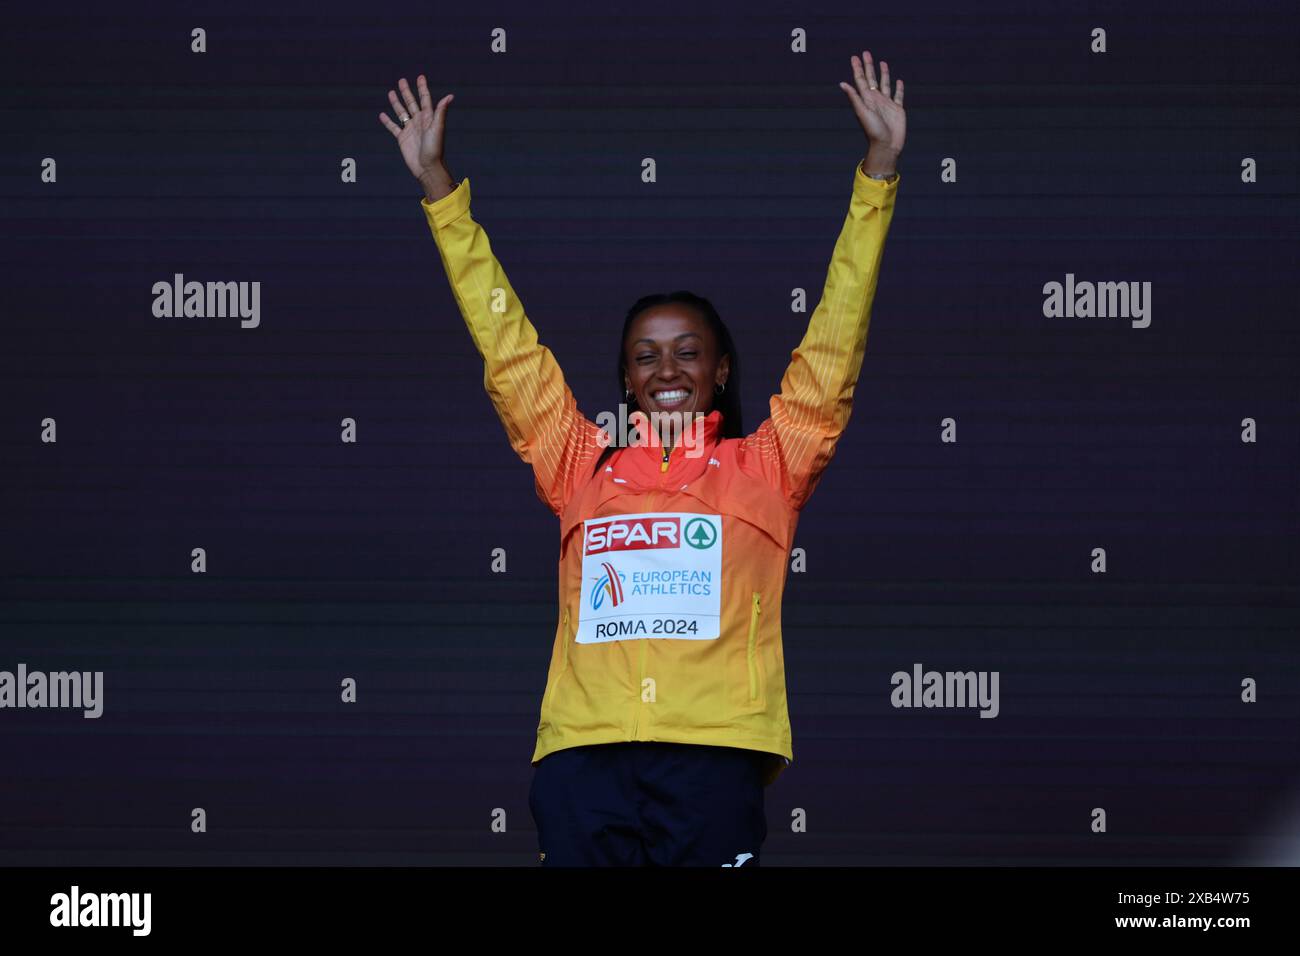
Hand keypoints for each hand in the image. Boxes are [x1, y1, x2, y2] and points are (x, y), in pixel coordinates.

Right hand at [378, 74, 454, 189]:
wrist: (427, 167)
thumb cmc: (435, 149)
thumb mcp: (438, 128)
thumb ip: (440, 112)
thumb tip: (449, 96)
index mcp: (428, 118)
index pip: (425, 99)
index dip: (422, 88)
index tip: (420, 77)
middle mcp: (419, 122)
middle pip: (411, 103)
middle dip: (407, 92)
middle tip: (402, 80)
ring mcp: (410, 130)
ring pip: (401, 113)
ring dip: (396, 103)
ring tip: (391, 93)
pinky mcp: (402, 139)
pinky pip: (393, 127)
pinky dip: (388, 121)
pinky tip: (382, 114)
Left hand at [838, 51, 905, 161]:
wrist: (886, 146)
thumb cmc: (873, 131)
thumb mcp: (862, 113)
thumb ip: (854, 98)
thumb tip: (842, 84)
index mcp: (867, 99)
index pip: (861, 80)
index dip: (857, 68)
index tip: (855, 56)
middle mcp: (876, 100)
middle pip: (872, 79)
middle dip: (868, 66)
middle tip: (866, 53)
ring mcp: (887, 104)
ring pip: (885, 84)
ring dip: (883, 74)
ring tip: (881, 63)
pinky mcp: (898, 109)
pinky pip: (898, 95)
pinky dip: (898, 88)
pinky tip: (898, 81)